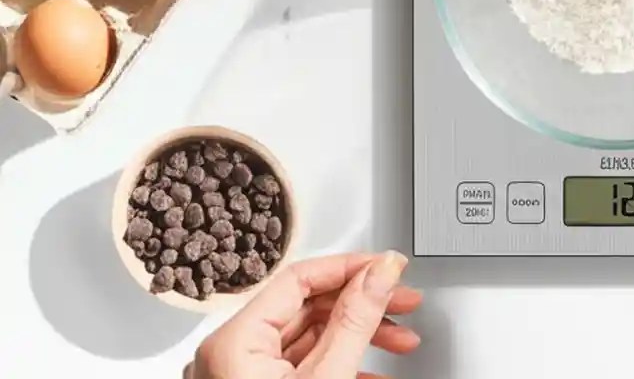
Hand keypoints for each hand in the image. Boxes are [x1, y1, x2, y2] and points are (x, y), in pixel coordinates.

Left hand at [187, 252, 422, 378]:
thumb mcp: (327, 377)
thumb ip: (355, 321)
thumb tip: (380, 272)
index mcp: (231, 344)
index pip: (299, 278)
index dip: (351, 267)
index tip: (390, 267)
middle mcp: (227, 359)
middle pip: (306, 307)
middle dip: (364, 306)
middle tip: (404, 300)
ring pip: (308, 339)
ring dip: (360, 336)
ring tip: (401, 338)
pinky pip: (300, 368)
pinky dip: (340, 364)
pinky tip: (374, 370)